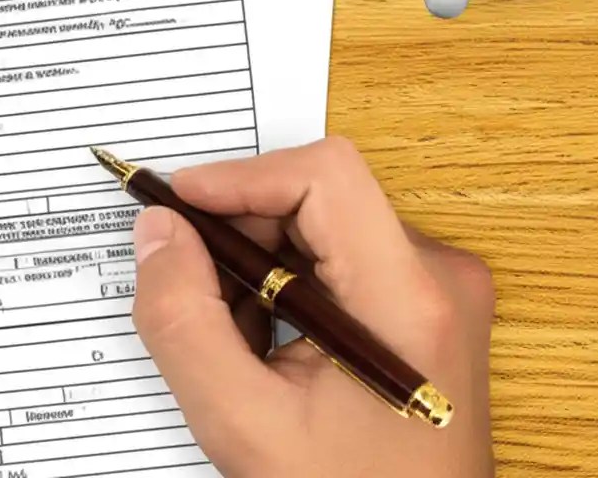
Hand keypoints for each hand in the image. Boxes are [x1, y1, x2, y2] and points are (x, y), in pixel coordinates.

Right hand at [131, 137, 494, 476]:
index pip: (324, 176)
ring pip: (320, 230)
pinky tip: (265, 349)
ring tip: (235, 342)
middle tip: (193, 293)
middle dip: (239, 237)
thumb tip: (159, 234)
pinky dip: (283, 289)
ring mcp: (435, 294)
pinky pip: (337, 261)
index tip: (179, 204)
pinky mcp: (423, 307)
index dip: (241, 178)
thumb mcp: (241, 421)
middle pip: (317, 199)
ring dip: (257, 269)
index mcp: (408, 300)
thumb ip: (184, 320)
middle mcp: (437, 280)